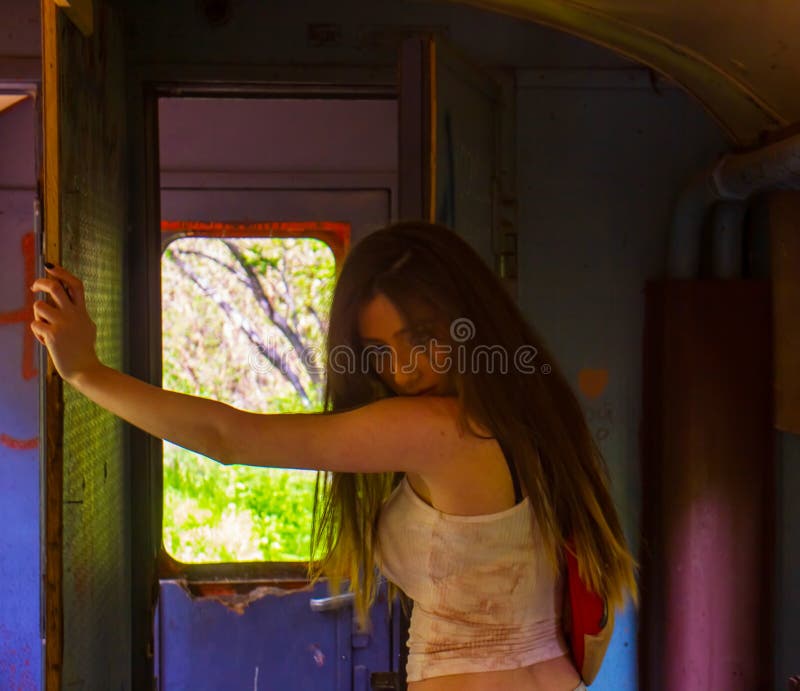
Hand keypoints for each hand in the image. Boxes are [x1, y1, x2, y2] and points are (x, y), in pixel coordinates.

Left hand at [30, 264, 100, 382]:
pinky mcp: (53, 335)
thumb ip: (77, 313)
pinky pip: (35, 324)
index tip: (50, 267)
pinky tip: (47, 341)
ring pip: (39, 306)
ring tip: (45, 328)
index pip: (75, 284)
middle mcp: (73, 314)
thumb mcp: (87, 326)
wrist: (84, 368)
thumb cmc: (84, 349)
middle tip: (35, 286)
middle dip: (41, 282)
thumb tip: (63, 301)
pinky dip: (38, 333)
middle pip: (54, 287)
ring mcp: (63, 324)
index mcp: (82, 311)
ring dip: (38, 316)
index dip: (62, 272)